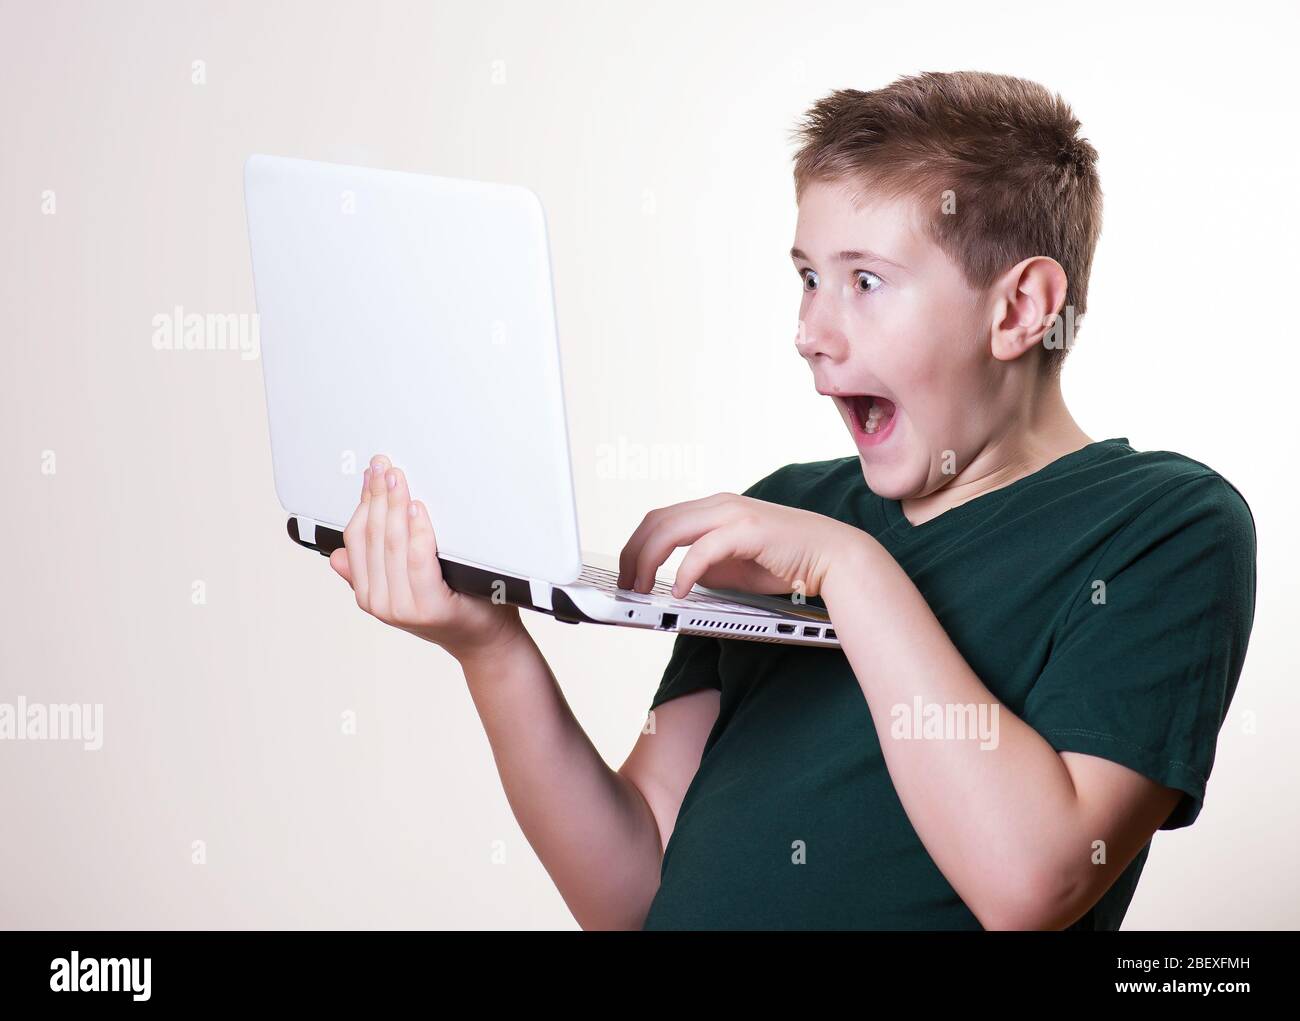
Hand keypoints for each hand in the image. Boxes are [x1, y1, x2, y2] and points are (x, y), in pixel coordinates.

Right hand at [329, 454, 526, 662]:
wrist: (483, 640)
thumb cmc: (453, 604)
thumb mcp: (406, 586)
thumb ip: (372, 571)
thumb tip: (337, 555)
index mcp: (368, 593)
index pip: (356, 538)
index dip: (363, 502)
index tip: (371, 473)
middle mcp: (380, 602)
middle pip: (372, 537)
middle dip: (378, 496)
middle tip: (383, 465)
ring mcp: (402, 607)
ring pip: (392, 544)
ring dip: (395, 506)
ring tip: (399, 479)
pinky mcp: (429, 606)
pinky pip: (419, 560)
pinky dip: (418, 532)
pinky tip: (420, 510)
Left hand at [617, 493, 867, 600]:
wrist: (832, 556)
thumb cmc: (787, 562)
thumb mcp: (734, 567)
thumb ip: (705, 567)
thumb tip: (677, 580)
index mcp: (714, 509)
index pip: (660, 519)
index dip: (634, 546)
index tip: (625, 574)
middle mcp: (719, 504)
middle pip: (656, 521)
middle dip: (631, 553)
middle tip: (625, 585)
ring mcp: (733, 514)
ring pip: (670, 529)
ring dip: (647, 561)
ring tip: (642, 589)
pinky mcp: (747, 530)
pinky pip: (702, 550)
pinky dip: (684, 571)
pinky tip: (679, 591)